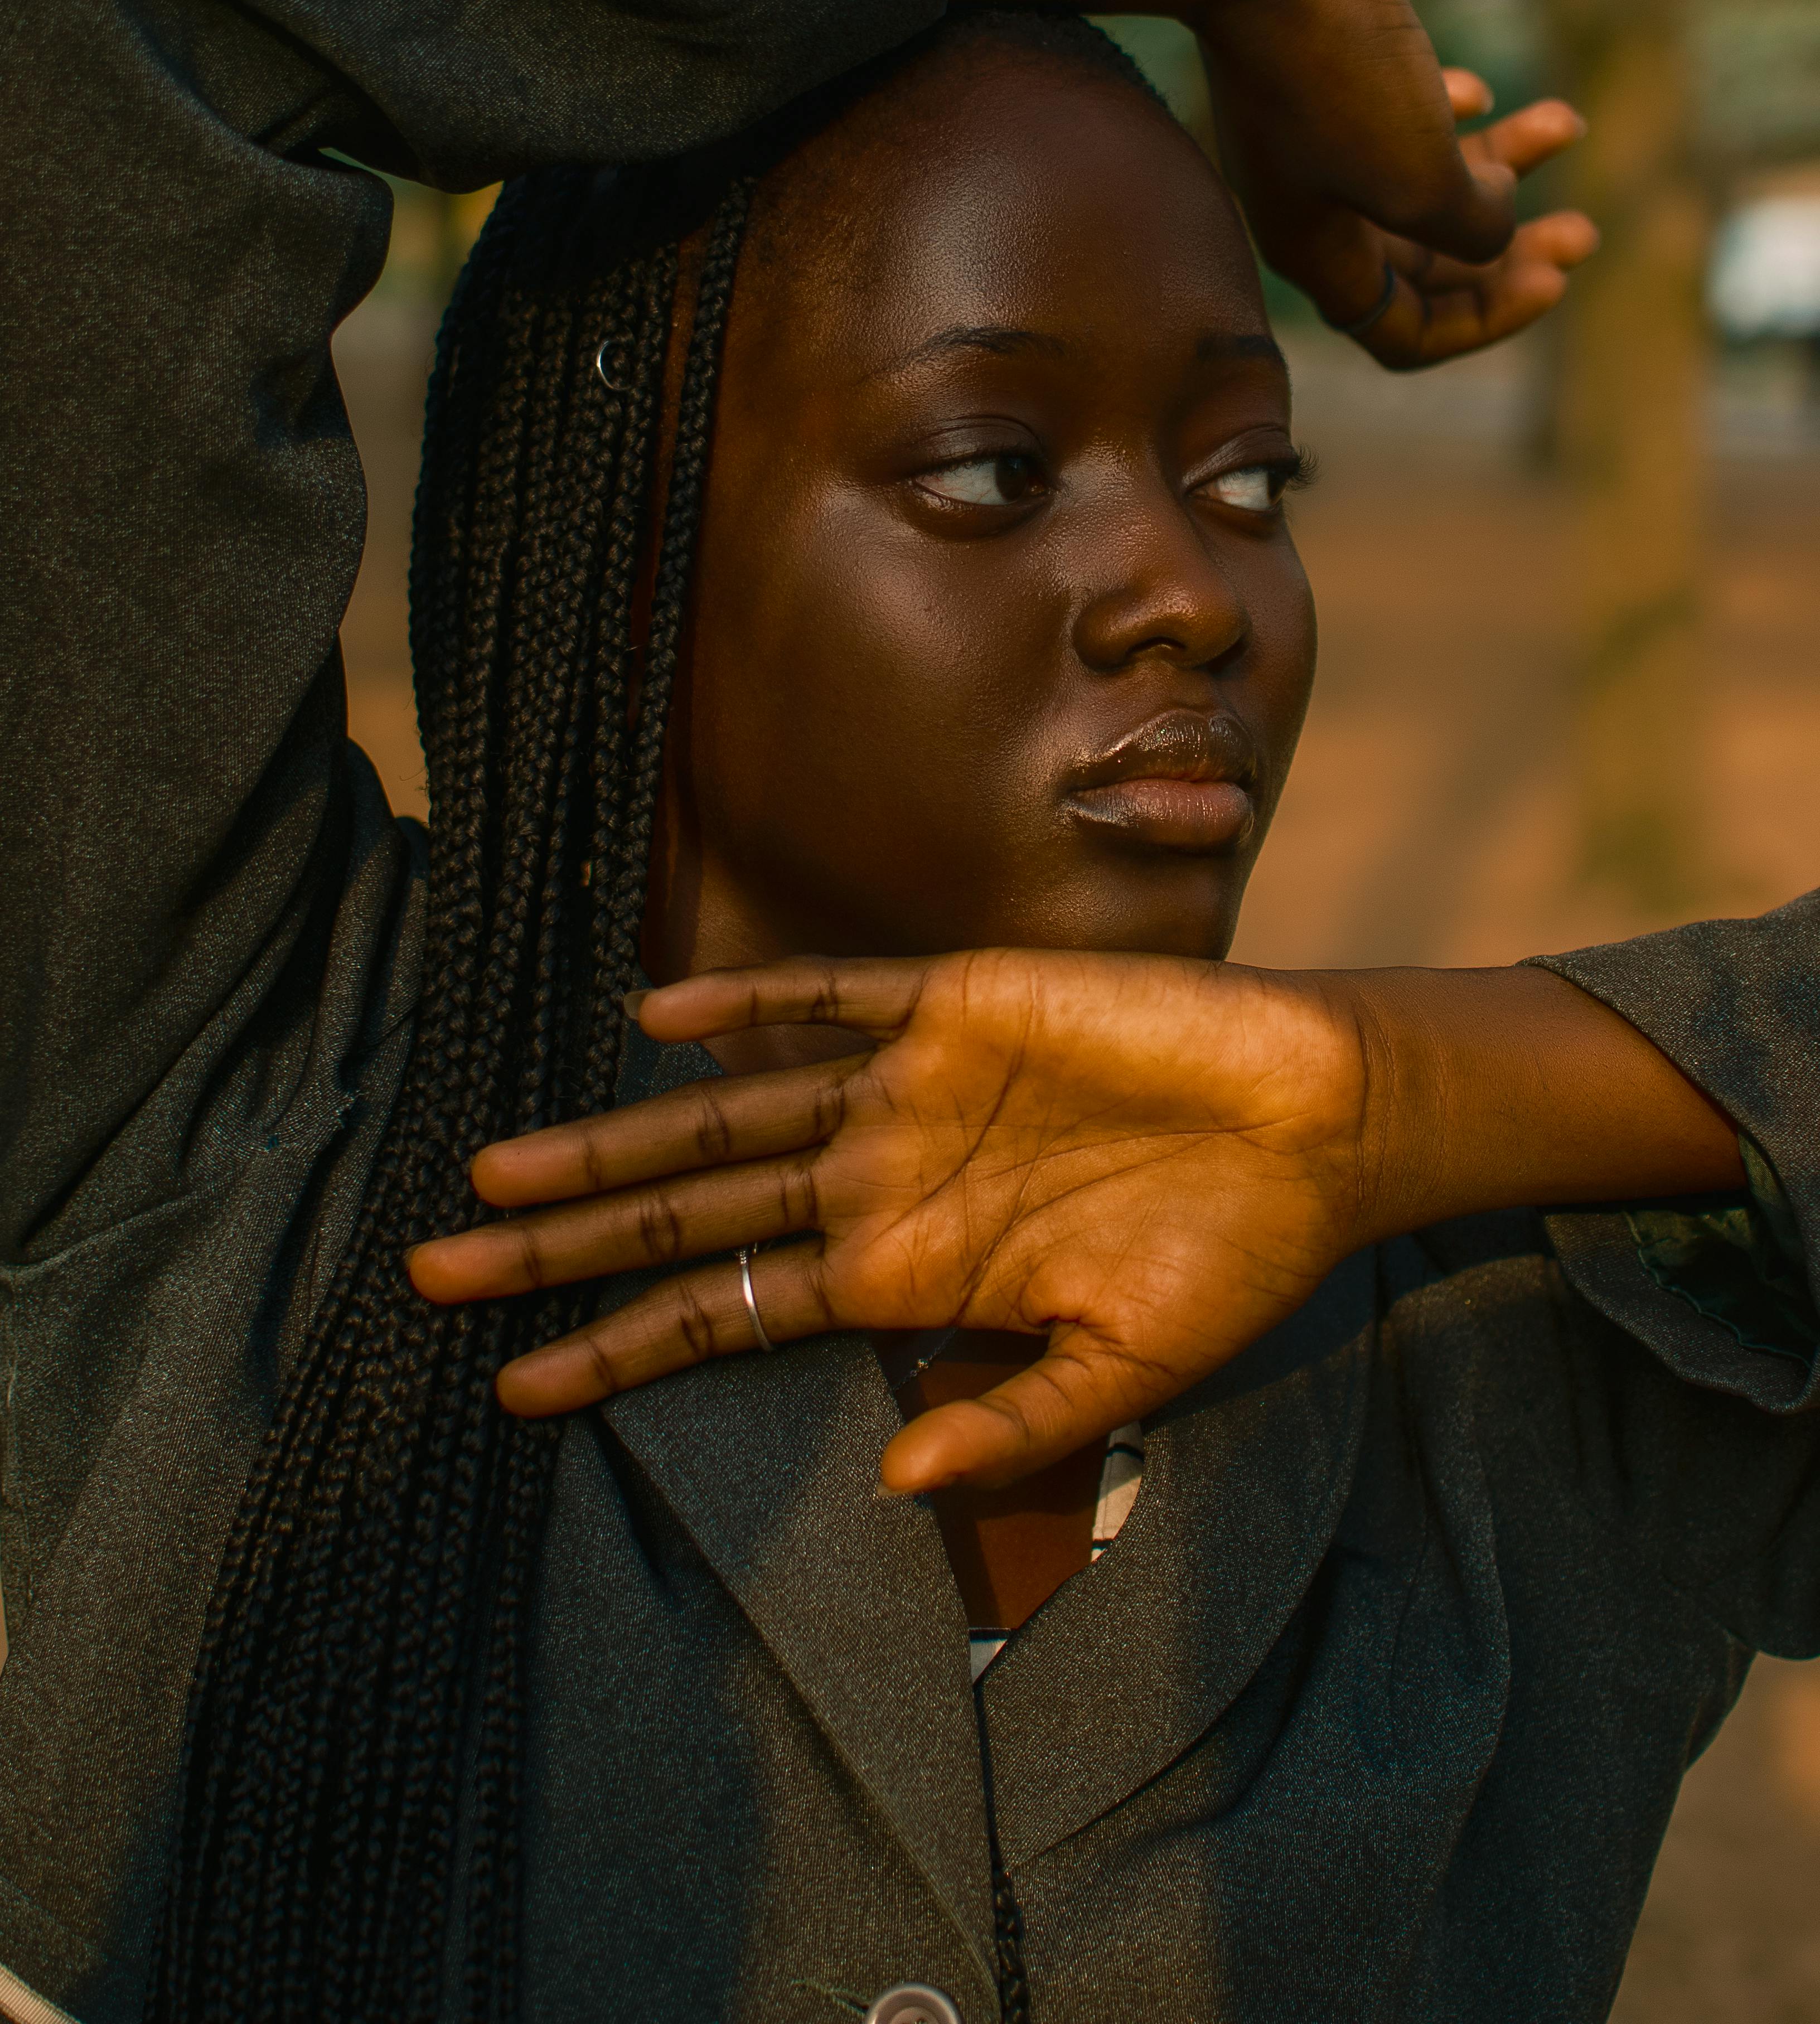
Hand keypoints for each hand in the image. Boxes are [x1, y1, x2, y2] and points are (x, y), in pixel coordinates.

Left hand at [410, 950, 1371, 1492]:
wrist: (1316, 1125)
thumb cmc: (1233, 1260)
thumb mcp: (1126, 1374)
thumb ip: (1011, 1426)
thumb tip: (899, 1481)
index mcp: (907, 1276)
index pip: (730, 1314)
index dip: (623, 1347)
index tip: (513, 1389)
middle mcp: (882, 1181)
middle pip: (693, 1214)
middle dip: (566, 1245)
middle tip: (432, 1268)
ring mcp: (909, 1092)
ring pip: (728, 1116)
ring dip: (616, 1137)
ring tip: (498, 1168)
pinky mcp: (955, 1004)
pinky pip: (830, 1000)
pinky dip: (746, 1007)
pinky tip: (653, 1021)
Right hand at [931, 0, 1592, 360]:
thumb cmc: (1337, 70)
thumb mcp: (1421, 174)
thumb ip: (1470, 228)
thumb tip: (1491, 225)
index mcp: (1315, 253)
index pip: (1404, 333)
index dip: (1484, 320)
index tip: (1555, 277)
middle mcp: (1307, 209)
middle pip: (1420, 268)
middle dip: (1505, 252)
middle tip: (1584, 232)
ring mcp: (1311, 143)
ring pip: (1418, 183)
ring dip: (1500, 167)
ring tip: (1566, 124)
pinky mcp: (1321, 79)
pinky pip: (1395, 121)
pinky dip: (1445, 115)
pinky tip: (1471, 90)